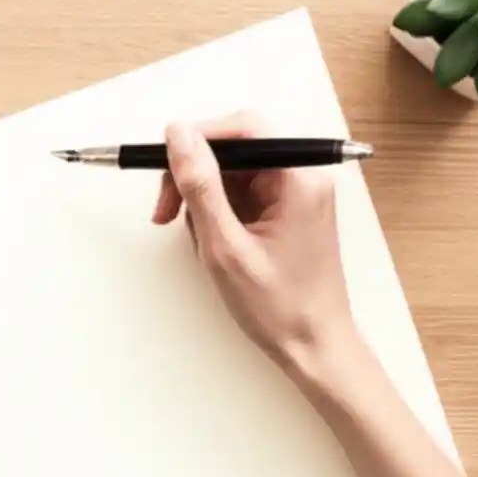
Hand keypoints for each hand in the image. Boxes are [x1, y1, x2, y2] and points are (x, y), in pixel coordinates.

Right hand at [152, 114, 358, 383]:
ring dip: (203, 202)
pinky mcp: (286, 212)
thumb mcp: (225, 245)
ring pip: (232, 174)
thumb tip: (179, 134)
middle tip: (166, 211)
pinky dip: (217, 217)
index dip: (197, 139)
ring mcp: (296, 196)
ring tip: (202, 244)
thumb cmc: (280, 307)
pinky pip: (241, 197)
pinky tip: (215, 247)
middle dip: (194, 176)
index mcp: (299, 179)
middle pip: (235, 148)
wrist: (314, 348)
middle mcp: (303, 179)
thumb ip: (200, 185)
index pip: (243, 128)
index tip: (162, 164)